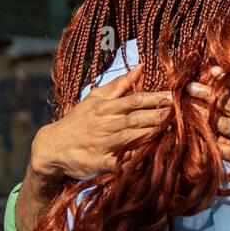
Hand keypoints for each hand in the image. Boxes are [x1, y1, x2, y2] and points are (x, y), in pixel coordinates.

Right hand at [29, 65, 172, 180]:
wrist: (51, 147)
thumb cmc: (78, 121)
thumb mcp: (94, 100)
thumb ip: (118, 85)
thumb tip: (140, 67)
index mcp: (105, 108)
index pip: (133, 100)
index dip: (154, 98)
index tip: (173, 96)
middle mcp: (104, 124)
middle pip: (135, 118)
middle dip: (157, 115)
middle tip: (178, 113)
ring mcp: (101, 144)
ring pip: (129, 137)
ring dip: (149, 134)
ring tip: (170, 131)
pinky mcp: (99, 163)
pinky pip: (119, 162)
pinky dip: (133, 160)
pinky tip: (149, 158)